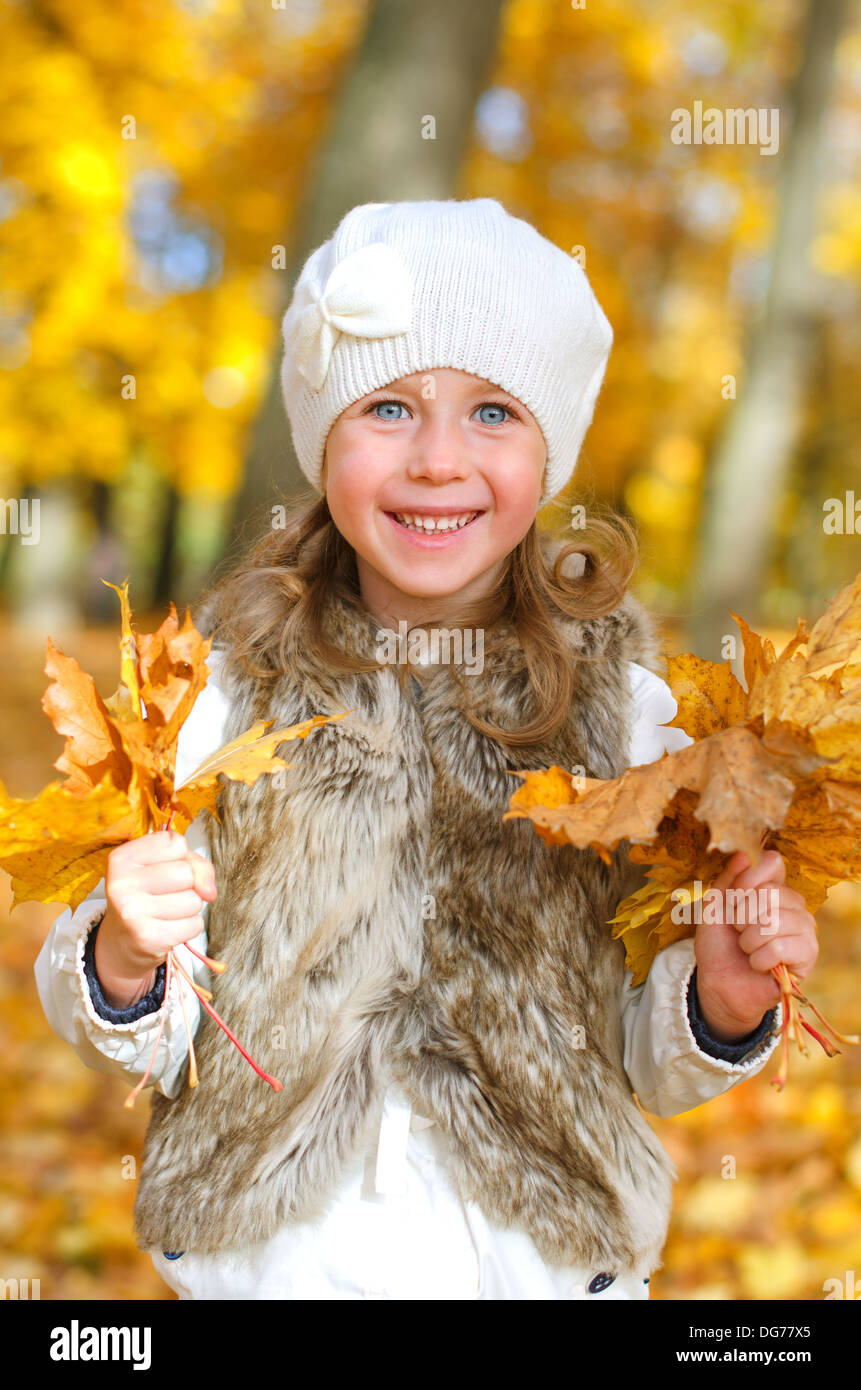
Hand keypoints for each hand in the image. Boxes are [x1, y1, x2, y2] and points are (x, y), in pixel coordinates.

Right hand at [95, 830, 216, 1007]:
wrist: (123, 942)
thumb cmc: (146, 897)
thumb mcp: (162, 867)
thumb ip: (194, 863)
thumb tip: (209, 890)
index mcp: (121, 859)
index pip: (175, 843)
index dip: (180, 857)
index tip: (162, 870)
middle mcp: (122, 884)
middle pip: (186, 872)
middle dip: (187, 885)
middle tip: (165, 895)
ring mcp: (132, 912)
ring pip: (194, 900)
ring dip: (189, 908)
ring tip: (165, 912)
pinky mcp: (148, 938)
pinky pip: (194, 924)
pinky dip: (189, 927)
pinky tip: (168, 927)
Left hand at [693, 849, 817, 1042]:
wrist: (719, 983)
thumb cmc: (719, 944)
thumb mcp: (714, 906)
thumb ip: (728, 878)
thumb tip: (744, 854)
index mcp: (773, 886)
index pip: (772, 863)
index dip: (747, 879)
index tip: (733, 898)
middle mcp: (793, 903)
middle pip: (769, 893)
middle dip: (742, 917)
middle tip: (739, 931)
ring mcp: (804, 928)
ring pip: (774, 921)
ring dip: (748, 940)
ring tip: (748, 949)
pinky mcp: (808, 954)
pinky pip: (779, 946)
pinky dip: (759, 958)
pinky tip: (759, 964)